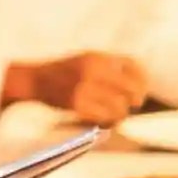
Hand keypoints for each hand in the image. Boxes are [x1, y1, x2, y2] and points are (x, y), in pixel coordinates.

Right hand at [4, 52, 147, 124]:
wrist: (34, 80)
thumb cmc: (64, 71)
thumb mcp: (86, 58)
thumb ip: (110, 65)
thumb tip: (140, 82)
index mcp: (97, 57)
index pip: (133, 67)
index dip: (143, 79)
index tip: (142, 89)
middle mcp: (92, 70)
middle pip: (131, 88)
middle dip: (136, 98)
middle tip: (133, 104)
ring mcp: (84, 88)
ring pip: (120, 106)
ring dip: (122, 113)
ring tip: (117, 114)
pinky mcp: (76, 104)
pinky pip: (105, 117)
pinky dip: (109, 120)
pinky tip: (106, 119)